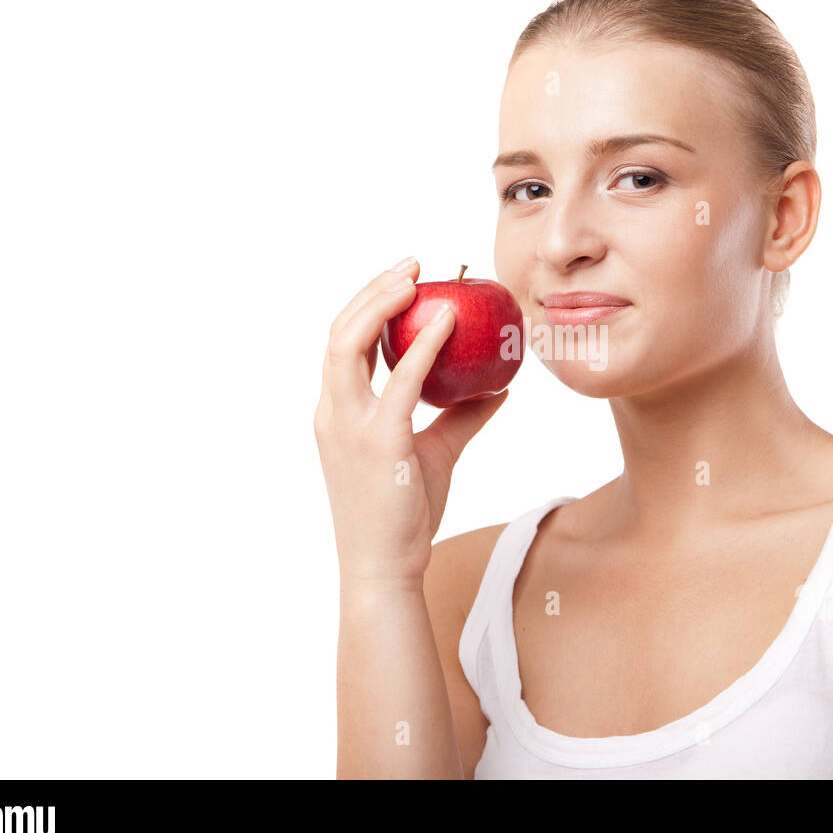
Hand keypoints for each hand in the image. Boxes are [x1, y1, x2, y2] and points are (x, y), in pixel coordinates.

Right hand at [313, 258, 509, 583]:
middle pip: (339, 332)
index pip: (343, 344)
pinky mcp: (379, 442)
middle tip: (412, 263)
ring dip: (382, 302)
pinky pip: (400, 381)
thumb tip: (498, 389)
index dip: (367, 305)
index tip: (403, 279)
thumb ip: (462, 417)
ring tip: (416, 276)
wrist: (385, 569)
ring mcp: (350, 427)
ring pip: (349, 344)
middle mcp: (333, 413)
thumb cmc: (405, 516)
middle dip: (371, 290)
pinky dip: (422, 345)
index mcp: (337, 414)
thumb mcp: (437, 455)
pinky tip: (448, 321)